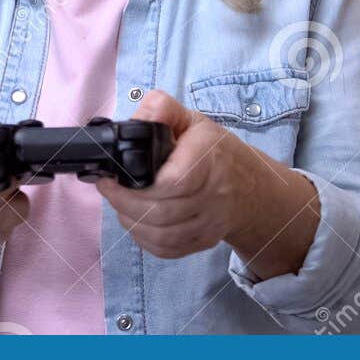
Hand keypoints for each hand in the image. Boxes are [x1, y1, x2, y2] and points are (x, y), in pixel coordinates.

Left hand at [95, 90, 318, 278]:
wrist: (250, 186)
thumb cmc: (214, 151)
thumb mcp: (191, 120)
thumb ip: (161, 110)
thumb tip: (137, 118)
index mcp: (210, 159)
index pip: (174, 182)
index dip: (138, 183)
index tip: (114, 174)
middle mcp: (214, 195)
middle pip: (162, 212)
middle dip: (125, 202)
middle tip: (109, 188)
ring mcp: (211, 222)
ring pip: (162, 235)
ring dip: (131, 221)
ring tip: (120, 202)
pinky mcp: (204, 241)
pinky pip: (167, 250)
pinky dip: (144, 239)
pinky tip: (136, 220)